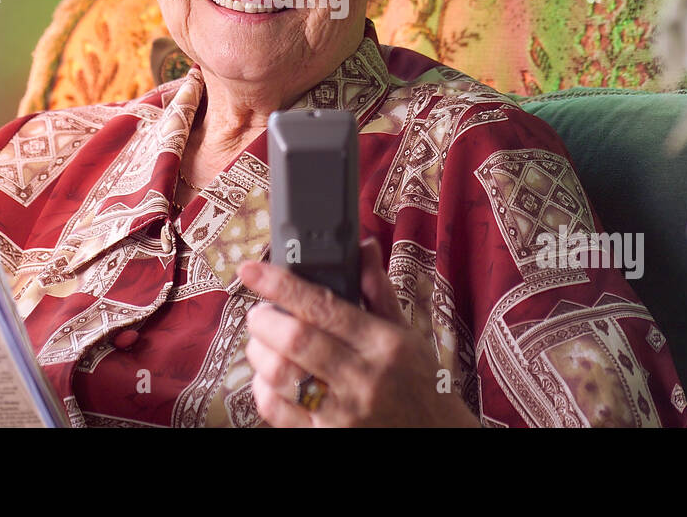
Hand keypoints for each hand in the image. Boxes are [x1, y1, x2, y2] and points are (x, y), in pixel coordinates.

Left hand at [238, 237, 479, 426]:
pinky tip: (269, 377)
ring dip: (259, 351)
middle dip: (264, 319)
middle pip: (295, 339)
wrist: (435, 438)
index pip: (324, 306)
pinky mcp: (324, 437)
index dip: (281, 285)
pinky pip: (276, 410)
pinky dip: (262, 387)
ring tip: (264, 342)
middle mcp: (363, 378)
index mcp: (384, 344)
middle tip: (260, 313)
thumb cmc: (419, 385)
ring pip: (279, 374)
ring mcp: (342, 413)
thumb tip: (363, 247)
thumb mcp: (408, 335)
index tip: (251, 270)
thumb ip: (378, 292)